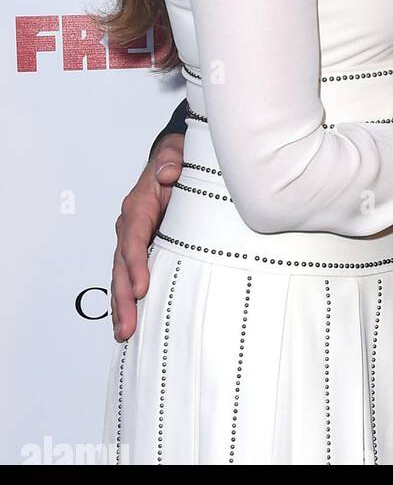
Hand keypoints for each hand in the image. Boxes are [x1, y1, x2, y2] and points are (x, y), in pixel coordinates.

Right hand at [110, 132, 183, 340]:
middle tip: (128, 325)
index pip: (134, 239)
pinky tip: (130, 321)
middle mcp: (130, 225)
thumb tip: (169, 172)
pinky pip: (131, 275)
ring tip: (124, 332)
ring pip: (122, 276)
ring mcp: (133, 239)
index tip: (143, 287)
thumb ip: (171, 160)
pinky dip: (128, 298)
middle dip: (124, 297)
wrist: (175, 159)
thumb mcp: (176, 152)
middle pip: (122, 266)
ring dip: (122, 305)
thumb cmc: (177, 158)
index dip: (137, 264)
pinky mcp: (143, 249)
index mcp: (138, 205)